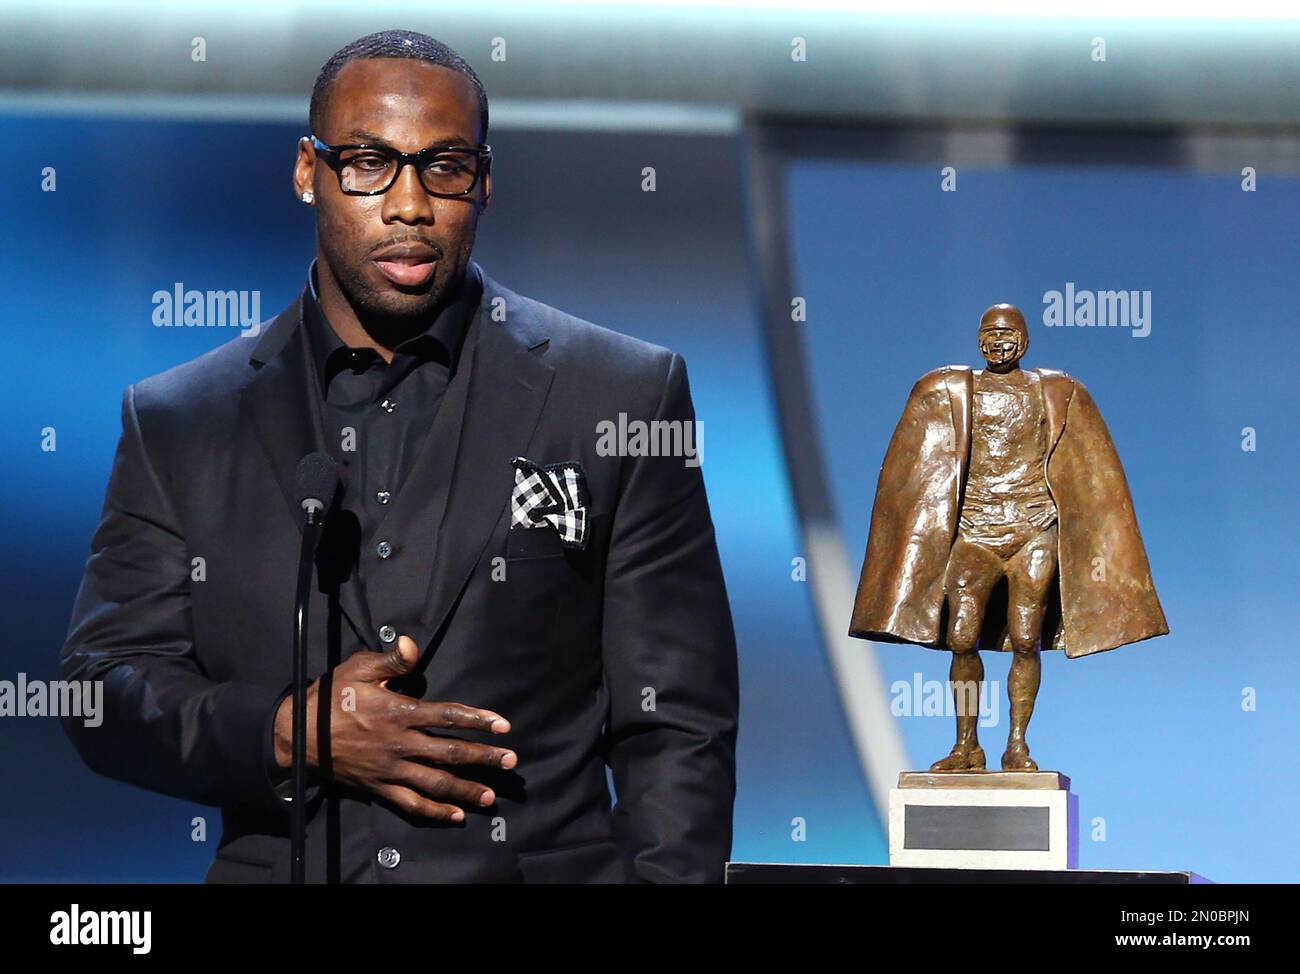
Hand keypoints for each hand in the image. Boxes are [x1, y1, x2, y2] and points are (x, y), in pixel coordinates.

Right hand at [273, 635, 515, 821]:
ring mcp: (390, 769)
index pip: (448, 716)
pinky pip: (411, 804)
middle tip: (511, 761)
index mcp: (399, 712)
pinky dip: (435, 812)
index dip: (478, 720)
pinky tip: (456, 815)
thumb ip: (390, 659)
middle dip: (483, 758)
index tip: (503, 725)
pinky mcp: (379, 787)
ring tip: (491, 796)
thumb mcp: (358, 669)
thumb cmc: (331, 697)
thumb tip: (413, 645)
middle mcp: (400, 744)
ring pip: (435, 783)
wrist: (299, 735)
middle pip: (449, 753)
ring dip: (466, 789)